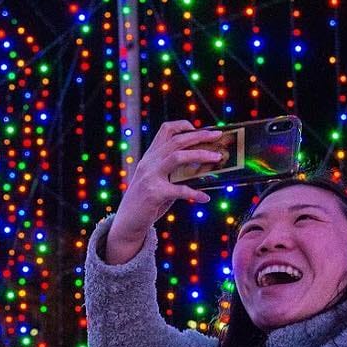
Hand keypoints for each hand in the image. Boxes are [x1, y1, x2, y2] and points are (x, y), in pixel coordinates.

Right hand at [105, 120, 225, 263]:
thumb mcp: (157, 180)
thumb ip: (173, 171)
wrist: (128, 222)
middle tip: (218, 135)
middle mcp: (149, 163)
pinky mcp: (154, 194)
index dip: (183, 125)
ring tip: (217, 157)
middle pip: (177, 141)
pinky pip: (180, 190)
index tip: (199, 128)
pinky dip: (195, 193)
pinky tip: (205, 198)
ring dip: (200, 155)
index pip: (165, 130)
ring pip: (178, 157)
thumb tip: (202, 166)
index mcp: (150, 157)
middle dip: (200, 136)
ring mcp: (150, 177)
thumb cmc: (147, 201)